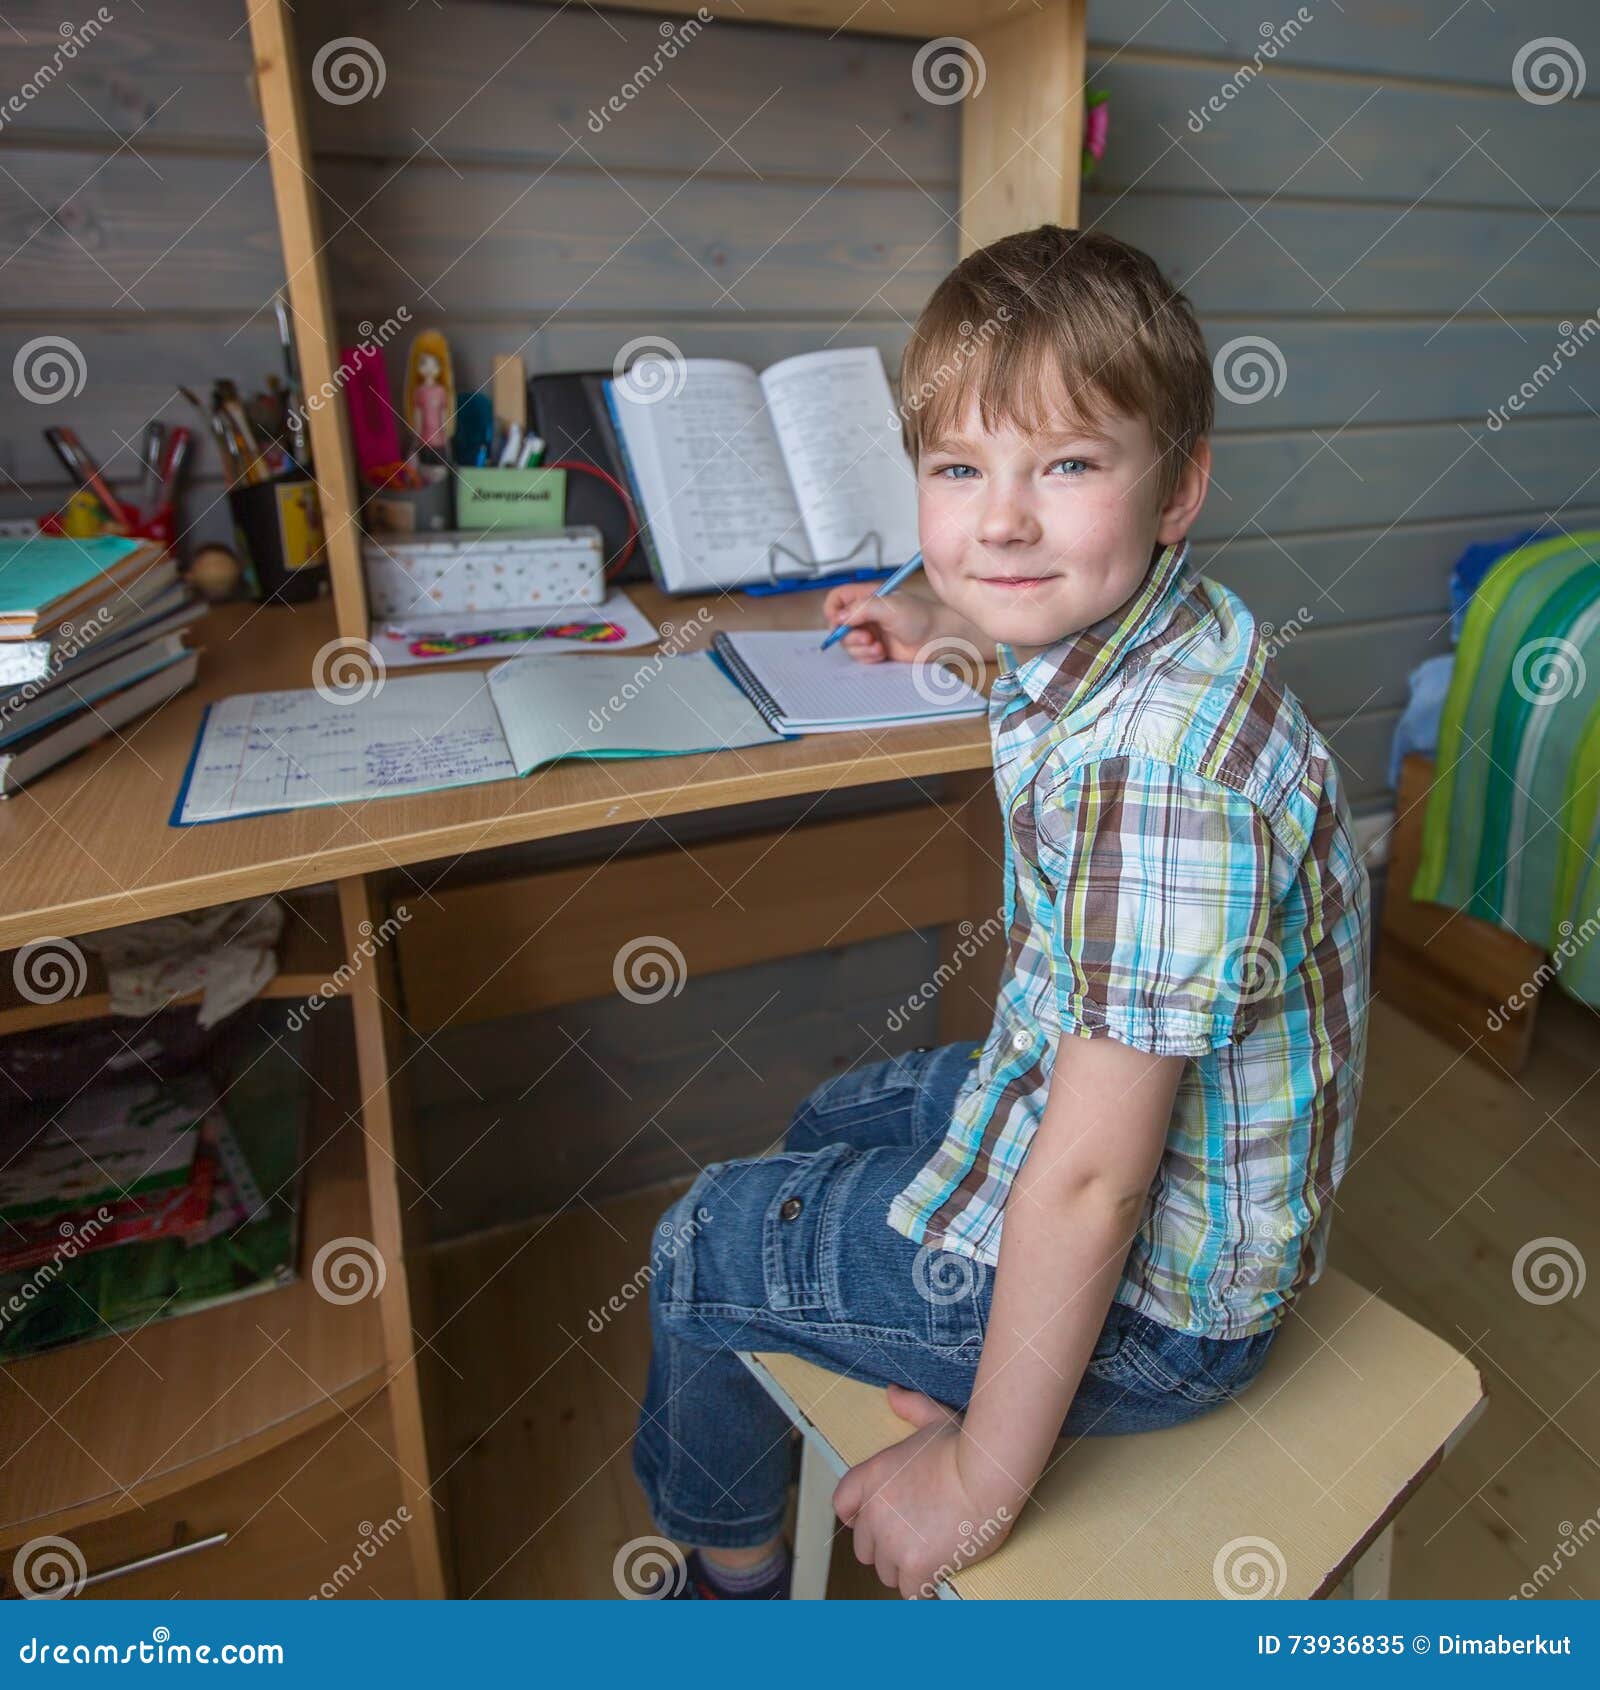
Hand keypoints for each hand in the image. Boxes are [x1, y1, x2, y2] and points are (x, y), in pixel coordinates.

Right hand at [820, 579, 938, 663]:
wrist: (939, 638)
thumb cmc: (920, 617)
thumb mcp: (888, 607)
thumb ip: (861, 609)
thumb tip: (838, 618)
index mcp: (866, 597)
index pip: (837, 599)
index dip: (833, 611)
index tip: (840, 622)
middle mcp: (866, 615)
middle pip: (838, 626)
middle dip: (848, 635)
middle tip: (867, 638)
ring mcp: (870, 633)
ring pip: (848, 644)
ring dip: (859, 648)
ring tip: (878, 647)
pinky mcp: (876, 649)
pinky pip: (859, 656)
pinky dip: (867, 657)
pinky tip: (881, 654)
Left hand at [831, 1386, 1015, 1598]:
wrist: (987, 1474)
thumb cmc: (964, 1446)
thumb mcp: (933, 1418)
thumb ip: (909, 1407)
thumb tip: (892, 1392)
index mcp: (872, 1476)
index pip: (842, 1505)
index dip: (857, 1517)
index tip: (877, 1523)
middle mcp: (874, 1511)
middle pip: (865, 1547)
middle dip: (886, 1547)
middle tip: (915, 1539)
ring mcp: (893, 1541)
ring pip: (887, 1572)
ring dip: (905, 1569)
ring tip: (931, 1554)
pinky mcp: (915, 1565)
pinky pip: (910, 1592)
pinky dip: (923, 1589)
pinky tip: (937, 1577)